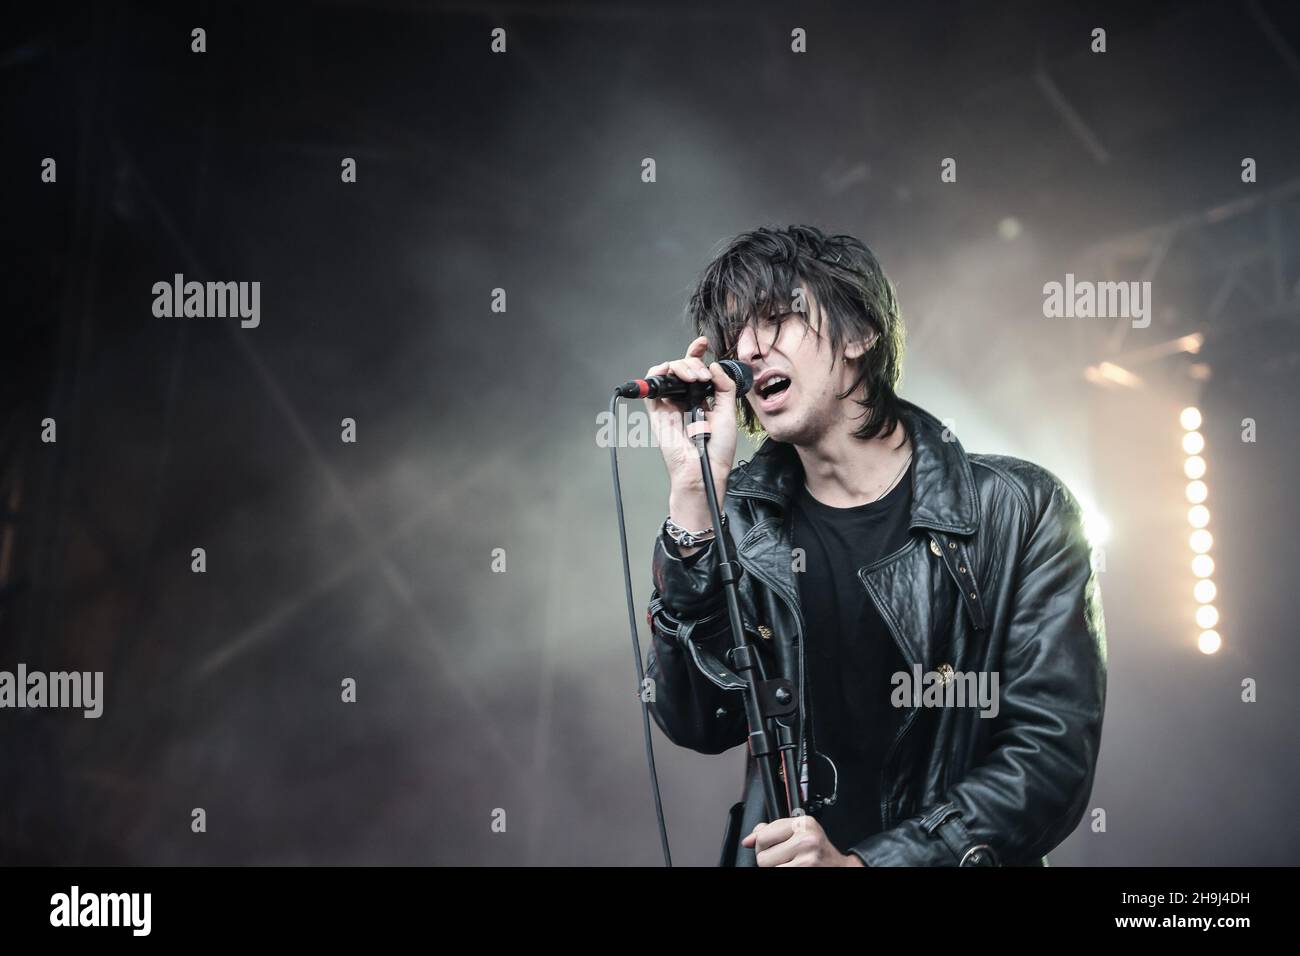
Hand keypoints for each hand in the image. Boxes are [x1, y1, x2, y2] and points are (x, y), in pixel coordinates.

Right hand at [644, 336, 738, 530]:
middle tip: (703, 376)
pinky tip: (672, 374)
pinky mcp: (657, 413)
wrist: (704, 470)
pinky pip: (651, 388)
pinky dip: (658, 374)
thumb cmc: (716, 450)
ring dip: (680, 367)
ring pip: (667, 373)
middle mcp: (683, 400)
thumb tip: (713, 366)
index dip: (696, 355)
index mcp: (700, 399)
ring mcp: (669, 406)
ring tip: (694, 378)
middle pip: (681, 368)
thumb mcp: (728, 413)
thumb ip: (723, 388)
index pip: (695, 371)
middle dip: (692, 363)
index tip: (703, 343)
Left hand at [742, 815, 863, 866]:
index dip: (761, 845)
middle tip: (783, 858)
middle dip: (768, 860)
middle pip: (762, 855)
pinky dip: (782, 872)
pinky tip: (793, 869)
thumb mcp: (798, 833)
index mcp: (803, 823)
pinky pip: (778, 874)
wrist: (840, 867)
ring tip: (789, 864)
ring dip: (775, 868)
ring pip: (768, 868)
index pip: (763, 836)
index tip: (768, 848)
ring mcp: (807, 858)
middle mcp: (806, 839)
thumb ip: (771, 831)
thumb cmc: (818, 851)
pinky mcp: (806, 871)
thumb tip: (748, 840)